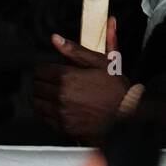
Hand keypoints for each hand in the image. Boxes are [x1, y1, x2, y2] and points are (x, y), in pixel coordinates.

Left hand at [33, 18, 129, 143]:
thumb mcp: (99, 63)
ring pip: (37, 102)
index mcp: (66, 77)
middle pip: (37, 86)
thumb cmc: (115, 88)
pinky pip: (44, 118)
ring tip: (55, 96)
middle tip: (56, 84)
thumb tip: (55, 38)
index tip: (53, 72)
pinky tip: (59, 109)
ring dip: (43, 98)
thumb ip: (74, 50)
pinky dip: (47, 113)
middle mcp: (61, 96)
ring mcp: (62, 113)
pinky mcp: (65, 127)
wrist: (129, 113)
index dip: (46, 70)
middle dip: (44, 82)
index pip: (40, 71)